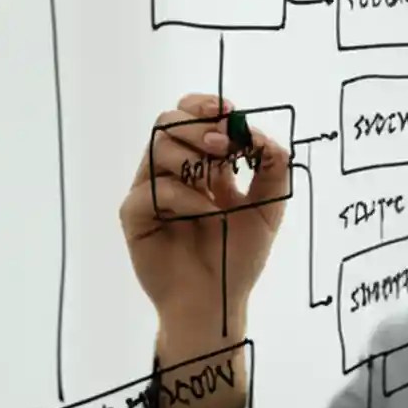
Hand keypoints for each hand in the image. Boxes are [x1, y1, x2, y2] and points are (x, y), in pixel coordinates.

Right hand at [120, 95, 289, 407]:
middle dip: (198, 128)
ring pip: (156, 149)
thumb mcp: (270, 206)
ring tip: (218, 184)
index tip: (229, 113)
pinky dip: (184, 197)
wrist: (217, 302)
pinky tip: (207, 215)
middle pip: (166, 123)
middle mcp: (169, 173)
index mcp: (197, 164)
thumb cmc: (237, 257)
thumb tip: (259, 133)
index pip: (187, 116)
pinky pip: (152, 191)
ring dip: (192, 158)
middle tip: (225, 148)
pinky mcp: (134, 217)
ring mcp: (148, 193)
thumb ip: (273, 166)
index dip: (204, 105)